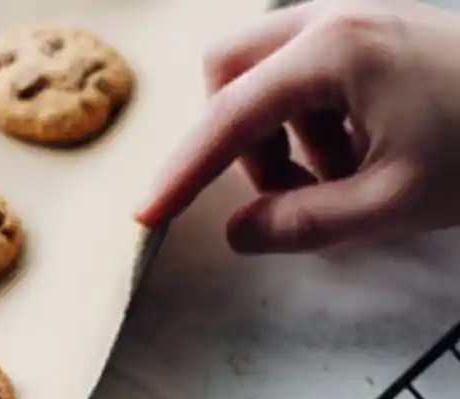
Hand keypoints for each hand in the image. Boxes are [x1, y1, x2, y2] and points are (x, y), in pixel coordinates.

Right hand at [135, 0, 459, 252]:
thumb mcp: (394, 203)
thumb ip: (303, 224)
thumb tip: (241, 233)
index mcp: (332, 52)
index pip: (227, 120)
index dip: (182, 174)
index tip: (148, 215)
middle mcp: (334, 16)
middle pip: (231, 72)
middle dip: (237, 137)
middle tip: (286, 188)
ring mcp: (359, 13)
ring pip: (269, 71)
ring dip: (282, 131)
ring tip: (343, 176)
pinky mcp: (380, 24)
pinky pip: (311, 67)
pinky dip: (316, 115)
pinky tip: (368, 148)